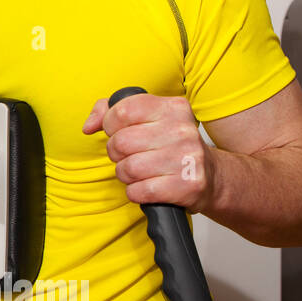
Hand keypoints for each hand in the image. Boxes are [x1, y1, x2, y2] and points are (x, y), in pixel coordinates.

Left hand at [82, 92, 216, 212]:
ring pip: (127, 168)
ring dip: (126, 175)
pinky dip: (136, 192)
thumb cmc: (171, 146)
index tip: (118, 132)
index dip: (110, 125)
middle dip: (117, 154)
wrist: (213, 176)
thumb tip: (88, 126)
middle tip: (130, 156)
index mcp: (172, 108)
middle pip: (120, 142)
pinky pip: (139, 191)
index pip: (122, 111)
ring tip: (140, 172)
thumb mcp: (149, 119)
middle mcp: (182, 130)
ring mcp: (187, 158)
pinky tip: (148, 187)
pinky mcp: (187, 185)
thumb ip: (111, 113)